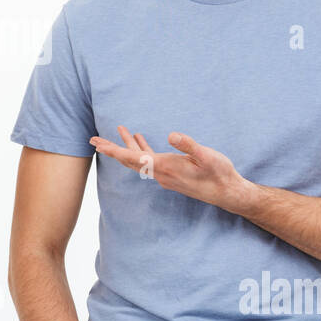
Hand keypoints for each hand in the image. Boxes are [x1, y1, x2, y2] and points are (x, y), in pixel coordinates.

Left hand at [89, 124, 253, 212]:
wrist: (226, 192)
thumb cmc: (218, 173)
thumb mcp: (207, 156)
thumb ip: (189, 145)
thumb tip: (171, 135)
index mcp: (164, 167)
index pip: (132, 158)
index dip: (113, 150)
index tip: (97, 144)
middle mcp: (160, 173)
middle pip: (129, 160)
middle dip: (111, 149)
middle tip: (94, 139)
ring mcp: (164, 174)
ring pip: (139, 159)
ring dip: (127, 145)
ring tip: (120, 129)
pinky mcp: (170, 173)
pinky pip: (149, 161)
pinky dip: (142, 149)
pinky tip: (140, 139)